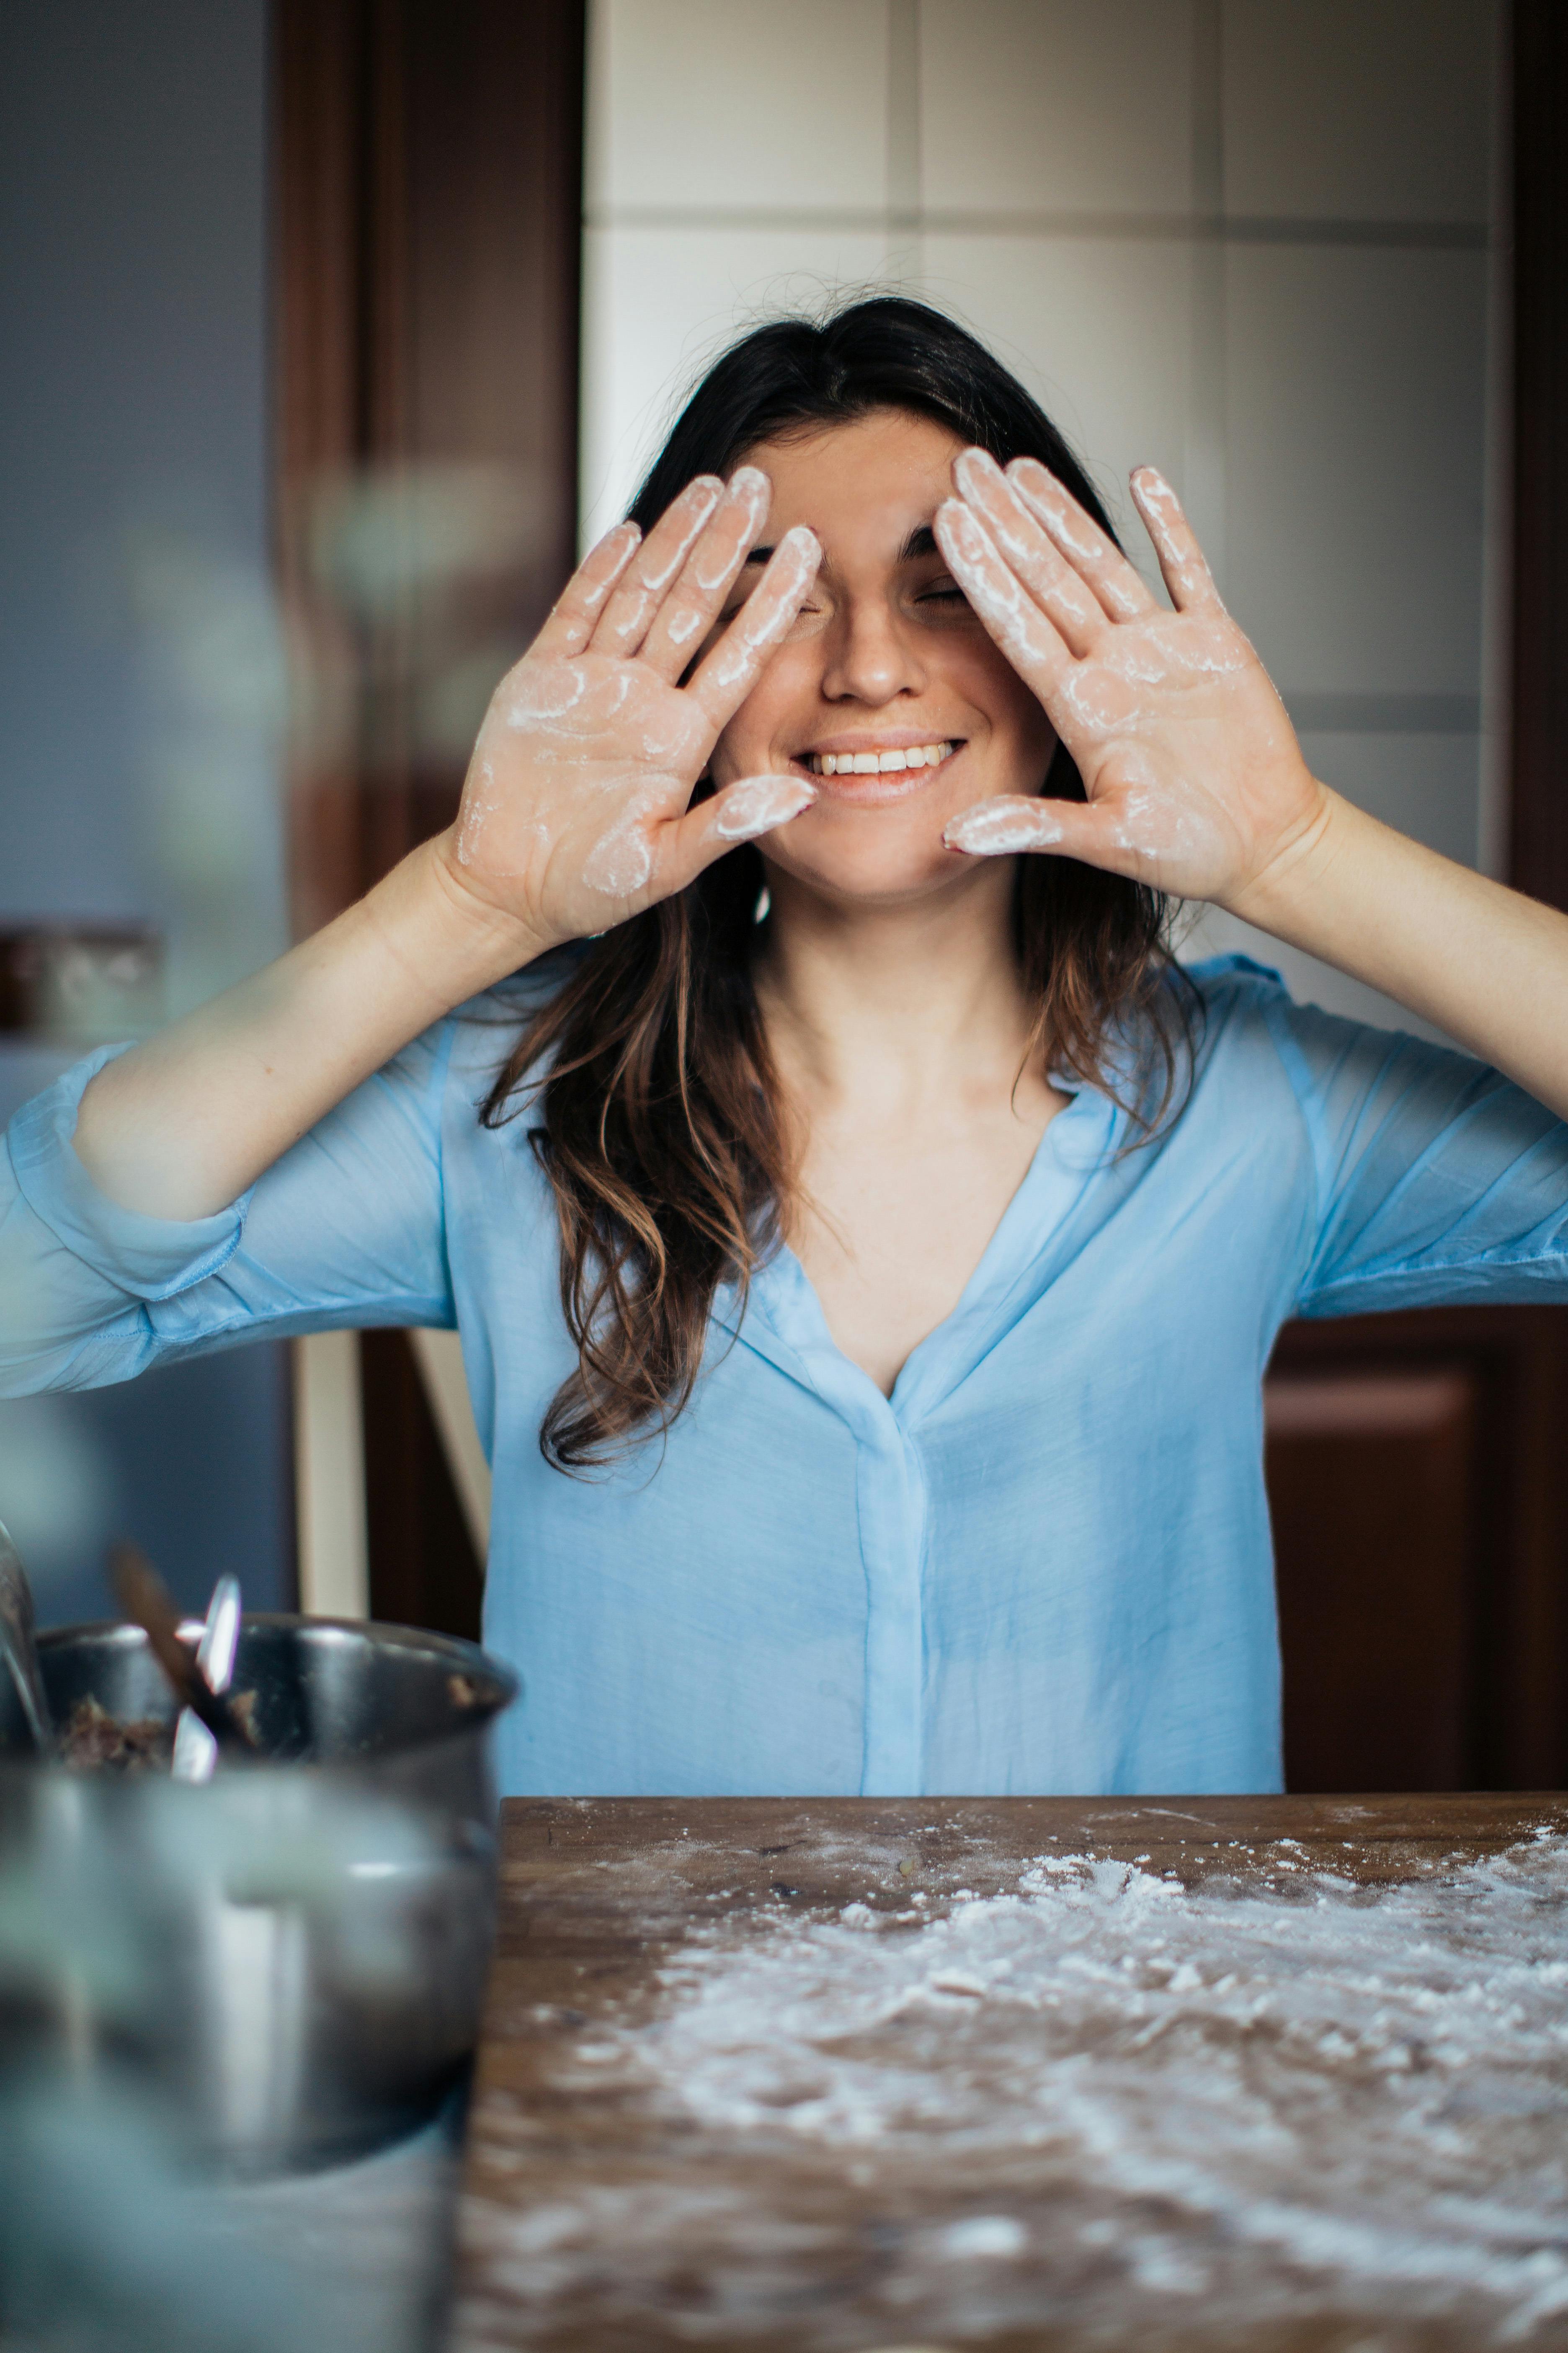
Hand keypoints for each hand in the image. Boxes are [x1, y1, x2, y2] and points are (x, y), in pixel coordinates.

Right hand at [437, 468, 821, 951]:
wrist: (508, 889)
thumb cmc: (589, 886)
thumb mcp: (663, 865)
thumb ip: (725, 826)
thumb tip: (800, 797)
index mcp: (682, 738)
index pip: (740, 653)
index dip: (774, 599)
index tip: (811, 547)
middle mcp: (644, 699)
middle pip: (695, 604)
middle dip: (727, 542)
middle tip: (763, 480)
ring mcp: (592, 685)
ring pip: (640, 595)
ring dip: (673, 539)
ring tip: (711, 484)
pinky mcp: (539, 682)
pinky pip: (575, 614)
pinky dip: (600, 572)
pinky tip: (630, 528)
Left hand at [933, 449, 1326, 913]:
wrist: (1261, 845)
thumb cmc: (1186, 849)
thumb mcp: (1108, 842)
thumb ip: (1035, 829)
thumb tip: (957, 838)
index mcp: (1079, 708)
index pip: (1015, 625)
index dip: (980, 572)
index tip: (945, 521)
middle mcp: (1110, 667)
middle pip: (1046, 579)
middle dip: (1005, 521)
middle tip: (961, 462)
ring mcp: (1160, 649)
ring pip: (1102, 563)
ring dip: (1063, 512)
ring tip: (1020, 464)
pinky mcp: (1215, 641)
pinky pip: (1188, 571)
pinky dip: (1169, 525)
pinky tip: (1142, 477)